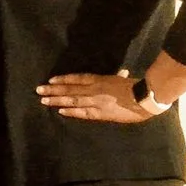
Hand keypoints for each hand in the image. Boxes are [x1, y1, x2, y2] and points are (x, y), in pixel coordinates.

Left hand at [38, 72, 158, 123]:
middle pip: (70, 89)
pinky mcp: (101, 113)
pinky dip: (71, 111)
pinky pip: (83, 112)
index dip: (64, 79)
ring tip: (43, 100)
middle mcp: (94, 89)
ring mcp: (96, 101)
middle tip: (38, 90)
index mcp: (101, 79)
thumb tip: (121, 72)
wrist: (146, 98)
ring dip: (57, 100)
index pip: (78, 78)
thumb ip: (119, 76)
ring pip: (73, 100)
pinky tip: (60, 111)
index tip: (51, 79)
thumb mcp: (125, 79)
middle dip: (54, 89)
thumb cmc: (137, 87)